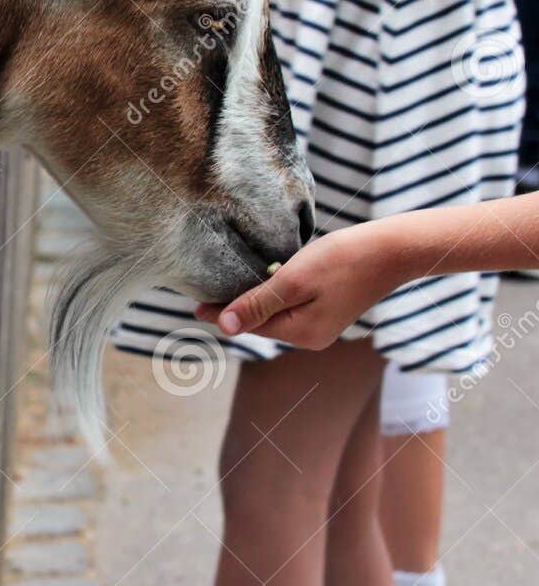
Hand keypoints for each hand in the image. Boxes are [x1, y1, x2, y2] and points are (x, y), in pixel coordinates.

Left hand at [194, 224, 409, 349]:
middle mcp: (311, 335)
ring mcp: (322, 324)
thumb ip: (258, 304)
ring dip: (255, 300)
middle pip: (262, 322)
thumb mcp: (293, 281)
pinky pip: (292, 305)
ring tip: (227, 287)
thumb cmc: (343, 260)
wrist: (392, 249)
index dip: (220, 313)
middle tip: (204, 295)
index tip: (193, 306)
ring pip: (276, 313)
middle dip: (236, 308)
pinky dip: (275, 294)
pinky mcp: (330, 309)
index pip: (249, 324)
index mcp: (301, 333)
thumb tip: (224, 326)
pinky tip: (263, 281)